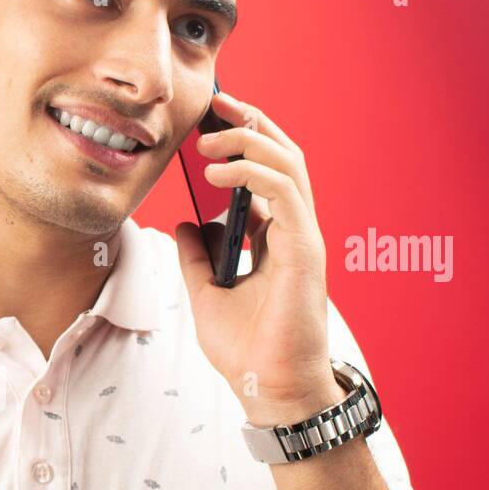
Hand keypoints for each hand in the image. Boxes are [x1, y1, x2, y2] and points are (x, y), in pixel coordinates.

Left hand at [174, 90, 340, 426]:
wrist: (267, 387)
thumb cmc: (246, 348)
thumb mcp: (204, 293)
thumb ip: (195, 257)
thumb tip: (183, 224)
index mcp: (273, 236)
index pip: (264, 172)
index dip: (239, 141)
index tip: (205, 122)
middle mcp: (292, 230)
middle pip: (281, 156)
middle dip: (249, 122)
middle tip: (215, 102)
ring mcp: (302, 237)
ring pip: (288, 164)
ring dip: (248, 142)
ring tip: (208, 139)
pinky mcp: (305, 250)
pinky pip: (284, 193)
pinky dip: (252, 174)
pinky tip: (218, 174)